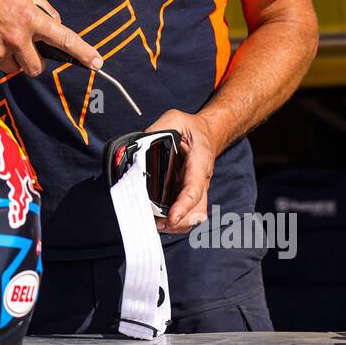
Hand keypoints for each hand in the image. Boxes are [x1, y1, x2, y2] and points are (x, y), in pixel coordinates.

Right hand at [0, 0, 101, 76]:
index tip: (97, 63)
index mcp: (30, 18)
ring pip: (14, 69)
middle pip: (37, 68)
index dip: (83, 53)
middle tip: (24, 45)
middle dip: (34, 60)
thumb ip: (44, 9)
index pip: (64, 39)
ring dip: (12, 58)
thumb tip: (56, 26)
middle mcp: (16, 38)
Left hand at [147, 109, 214, 233]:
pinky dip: (174, 221)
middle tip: (155, 223)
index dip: (183, 206)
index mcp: (199, 162)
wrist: (206, 133)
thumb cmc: (191, 128)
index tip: (171, 218)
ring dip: (176, 225)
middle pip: (196, 211)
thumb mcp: (175, 119)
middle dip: (178, 222)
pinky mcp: (190, 194)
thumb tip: (138, 146)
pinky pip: (187, 214)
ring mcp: (197, 190)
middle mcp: (201, 180)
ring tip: (154, 224)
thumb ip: (157, 129)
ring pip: (193, 216)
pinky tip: (158, 220)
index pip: (194, 188)